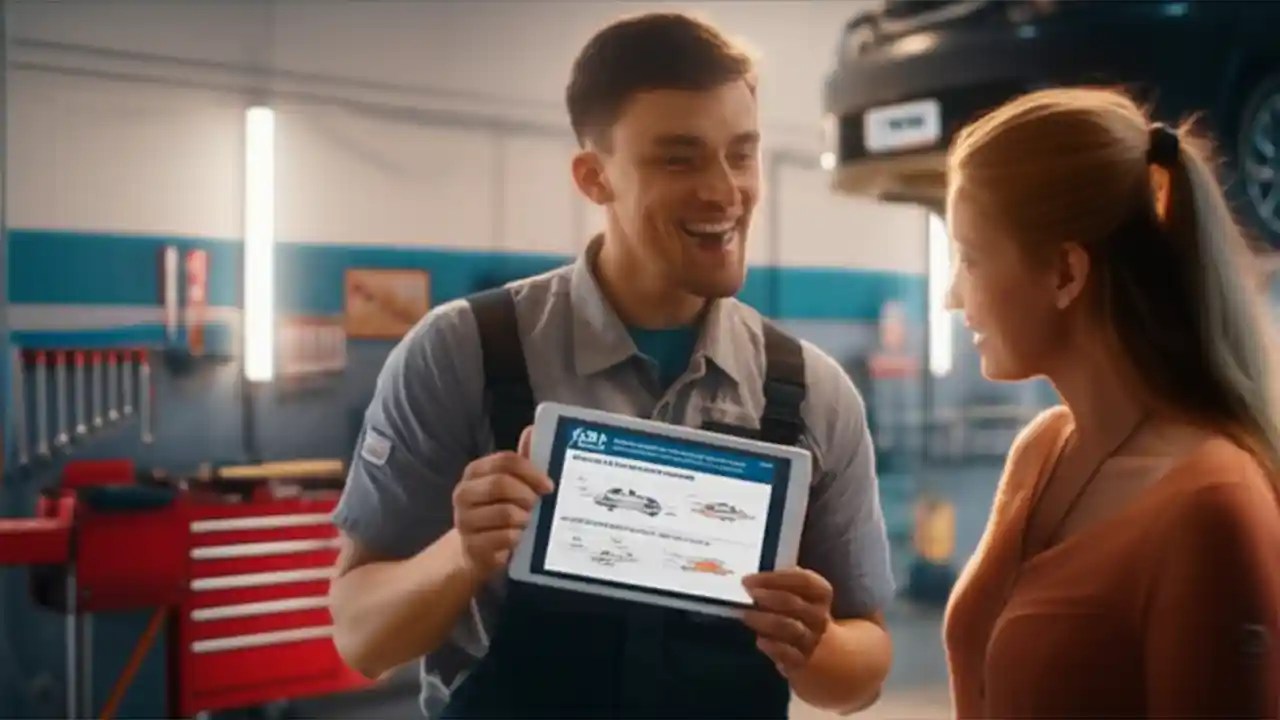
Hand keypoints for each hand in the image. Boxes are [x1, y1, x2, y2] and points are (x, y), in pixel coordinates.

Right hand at [452, 427, 551, 575]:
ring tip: (528, 523)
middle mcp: (464, 493)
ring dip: (525, 519)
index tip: (549, 486)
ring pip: (506, 513)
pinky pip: (505, 537)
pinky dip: (519, 538)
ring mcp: (464, 520)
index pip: (505, 461)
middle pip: (501, 484)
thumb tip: (533, 430)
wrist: (475, 550)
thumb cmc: (497, 510)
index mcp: (475, 472)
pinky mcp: (472, 546)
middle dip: (527, 495)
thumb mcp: (510, 485)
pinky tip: (519, 539)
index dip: (531, 471)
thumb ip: (521, 462)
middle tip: (539, 505)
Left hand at [742, 568, 833, 675]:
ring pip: (789, 628)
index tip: (750, 579)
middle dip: (767, 596)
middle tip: (747, 593)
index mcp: (821, 593)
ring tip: (746, 615)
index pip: (804, 581)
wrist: (812, 644)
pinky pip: (787, 653)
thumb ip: (779, 583)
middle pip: (793, 603)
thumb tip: (753, 581)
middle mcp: (819, 616)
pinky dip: (772, 646)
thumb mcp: (796, 592)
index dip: (776, 578)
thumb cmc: (796, 610)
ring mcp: (811, 639)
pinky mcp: (801, 660)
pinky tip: (759, 640)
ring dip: (764, 620)